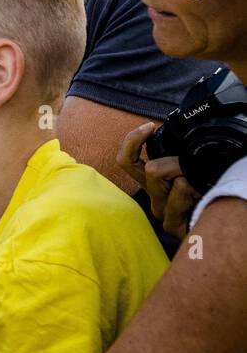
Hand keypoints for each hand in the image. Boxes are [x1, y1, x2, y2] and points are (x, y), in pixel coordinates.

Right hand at [119, 122, 199, 239]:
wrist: (226, 223)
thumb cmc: (210, 192)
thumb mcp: (189, 166)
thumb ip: (173, 155)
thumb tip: (162, 136)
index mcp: (152, 183)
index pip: (126, 160)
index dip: (131, 140)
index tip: (149, 126)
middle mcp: (153, 198)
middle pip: (150, 169)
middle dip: (175, 163)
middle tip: (194, 169)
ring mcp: (162, 213)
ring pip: (163, 180)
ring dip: (186, 175)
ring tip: (201, 185)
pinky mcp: (172, 226)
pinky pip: (176, 192)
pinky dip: (190, 188)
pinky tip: (200, 195)